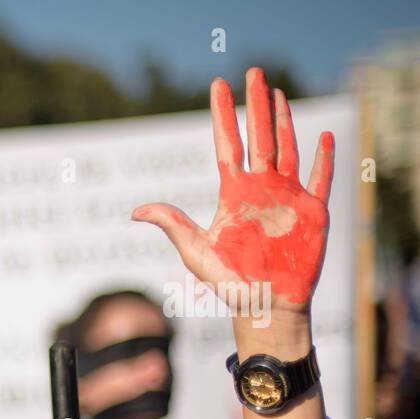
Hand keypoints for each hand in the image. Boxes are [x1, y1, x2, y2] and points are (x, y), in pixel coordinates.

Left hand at [132, 68, 333, 320]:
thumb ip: (172, 224)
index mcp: (234, 194)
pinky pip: (320, 177)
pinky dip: (323, 157)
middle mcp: (261, 189)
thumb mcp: (196, 251)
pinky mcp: (312, 211)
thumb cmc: (229, 283)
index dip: (223, 115)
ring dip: (284, 120)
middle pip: (260, 136)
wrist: (264, 306)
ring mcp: (287, 198)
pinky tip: (322, 135)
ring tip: (277, 93)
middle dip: (256, 105)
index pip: (227, 144)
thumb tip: (134, 211)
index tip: (218, 86)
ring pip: (287, 148)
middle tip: (253, 71)